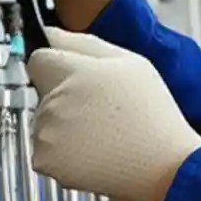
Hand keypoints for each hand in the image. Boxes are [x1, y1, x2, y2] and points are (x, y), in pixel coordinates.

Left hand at [28, 28, 200, 200]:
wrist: (162, 166)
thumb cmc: (152, 116)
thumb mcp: (131, 63)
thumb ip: (85, 43)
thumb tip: (52, 34)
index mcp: (75, 71)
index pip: (38, 59)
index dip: (56, 66)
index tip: (71, 77)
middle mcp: (56, 100)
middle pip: (43, 93)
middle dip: (64, 98)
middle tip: (99, 110)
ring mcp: (48, 132)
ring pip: (43, 122)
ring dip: (62, 127)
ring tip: (99, 133)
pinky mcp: (45, 160)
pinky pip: (43, 150)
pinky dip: (61, 154)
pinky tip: (91, 152)